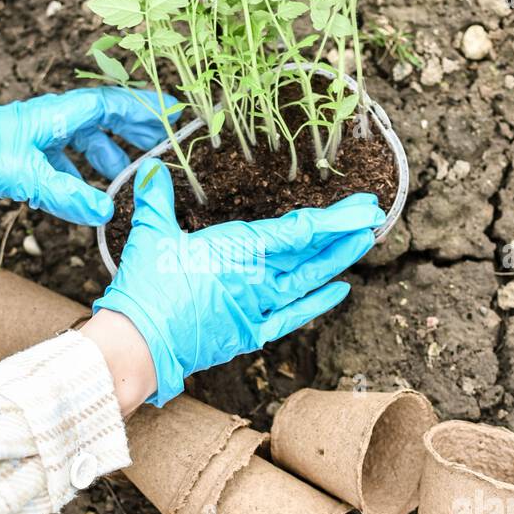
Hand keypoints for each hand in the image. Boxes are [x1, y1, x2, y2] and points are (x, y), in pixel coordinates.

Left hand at [0, 87, 178, 224]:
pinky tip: (84, 203)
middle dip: (134, 134)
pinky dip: (77, 184)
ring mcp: (31, 144)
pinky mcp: (17, 165)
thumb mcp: (18, 175)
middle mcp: (46, 125)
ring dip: (105, 162)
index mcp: (50, 115)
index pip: (109, 105)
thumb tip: (105, 212)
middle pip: (101, 123)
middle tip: (163, 151)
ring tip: (125, 184)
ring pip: (81, 147)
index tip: (176, 116)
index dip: (144, 109)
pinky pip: (59, 170)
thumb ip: (63, 193)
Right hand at [94, 159, 383, 404]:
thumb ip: (156, 200)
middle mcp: (256, 278)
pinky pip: (291, 315)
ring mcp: (256, 307)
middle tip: (373, 215)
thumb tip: (152, 167)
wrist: (139, 346)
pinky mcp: (250, 332)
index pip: (297, 231)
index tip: (361, 208)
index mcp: (237, 249)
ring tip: (365, 242)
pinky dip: (317, 303)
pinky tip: (341, 290)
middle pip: (309, 252)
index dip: (334, 219)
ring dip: (336, 261)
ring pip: (306, 281)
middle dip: (343, 233)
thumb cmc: (144, 290)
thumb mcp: (149, 236)